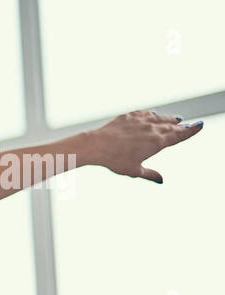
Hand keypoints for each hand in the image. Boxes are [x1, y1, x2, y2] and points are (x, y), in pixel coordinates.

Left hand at [84, 110, 202, 183]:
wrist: (95, 145)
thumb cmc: (114, 160)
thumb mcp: (134, 170)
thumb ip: (149, 174)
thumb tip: (161, 180)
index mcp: (157, 142)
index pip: (179, 135)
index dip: (191, 131)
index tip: (199, 126)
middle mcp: (152, 129)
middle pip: (172, 126)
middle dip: (182, 126)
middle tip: (190, 125)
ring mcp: (140, 121)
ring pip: (160, 118)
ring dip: (169, 119)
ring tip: (176, 119)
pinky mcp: (129, 116)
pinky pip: (145, 114)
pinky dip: (152, 115)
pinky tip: (153, 115)